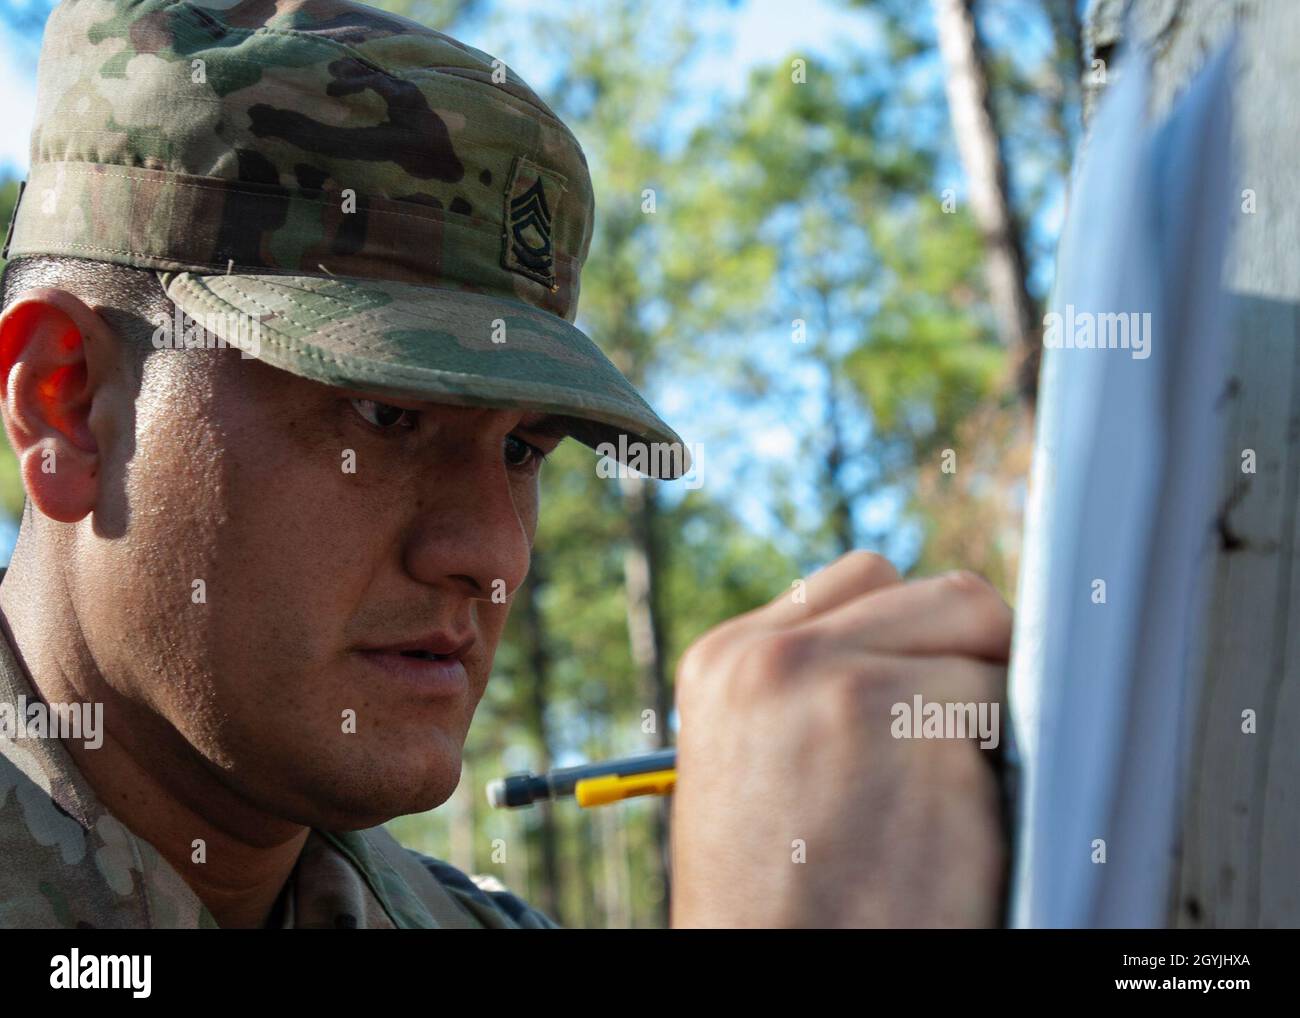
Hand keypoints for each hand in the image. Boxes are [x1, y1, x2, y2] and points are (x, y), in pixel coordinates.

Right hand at [669, 551, 1011, 927]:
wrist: (774, 976)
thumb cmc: (777, 903)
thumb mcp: (755, 764)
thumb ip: (811, 687)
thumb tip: (913, 642)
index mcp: (727, 660)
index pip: (865, 583)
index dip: (914, 640)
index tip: (926, 699)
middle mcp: (772, 655)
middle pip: (939, 595)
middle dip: (968, 661)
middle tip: (963, 745)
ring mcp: (842, 683)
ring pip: (982, 639)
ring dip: (987, 711)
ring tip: (948, 793)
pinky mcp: (914, 723)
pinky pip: (1009, 702)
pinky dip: (1004, 760)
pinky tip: (960, 820)